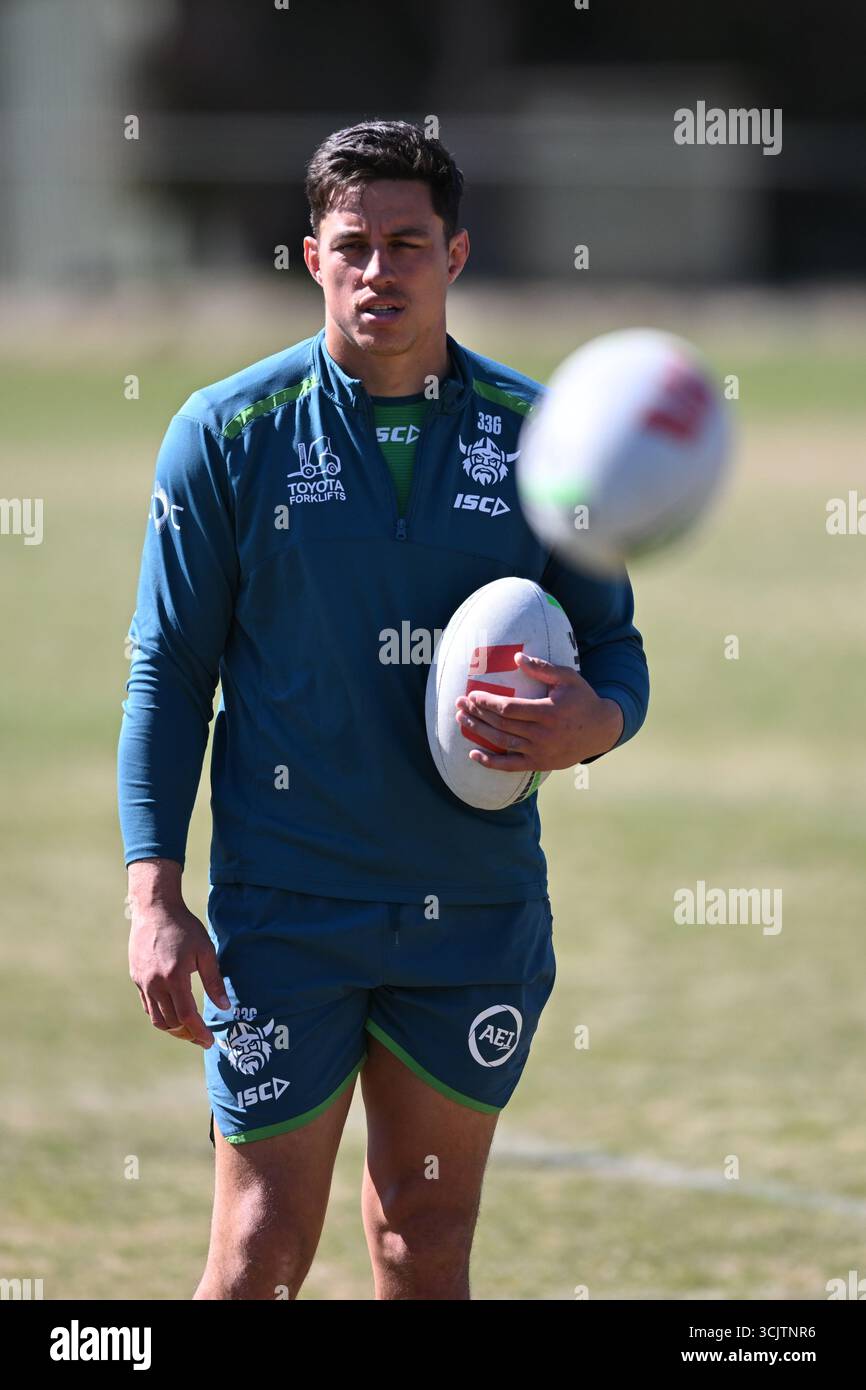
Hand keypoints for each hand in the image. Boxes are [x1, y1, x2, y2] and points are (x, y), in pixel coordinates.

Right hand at [128, 863, 229, 1047]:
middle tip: (201, 1037)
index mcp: (174, 978)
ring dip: (173, 1028)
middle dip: (187, 1034)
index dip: (199, 1033)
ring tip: (188, 1029)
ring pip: (156, 1018)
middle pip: (171, 1022)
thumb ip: (214, 981)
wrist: (154, 909)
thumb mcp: (205, 951)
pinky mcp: (136, 977)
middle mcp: (155, 984)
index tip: (209, 1041)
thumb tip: (225, 1007)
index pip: (187, 1017)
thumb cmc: (184, 928)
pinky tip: (172, 1012)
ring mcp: (142, 982)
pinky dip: (160, 1015)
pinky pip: (147, 1005)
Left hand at [454, 651, 623, 772]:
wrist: (602, 730)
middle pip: (501, 724)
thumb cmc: (582, 699)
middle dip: (477, 713)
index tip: (472, 695)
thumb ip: (543, 668)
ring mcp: (541, 751)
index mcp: (548, 711)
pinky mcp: (540, 764)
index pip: (509, 708)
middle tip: (459, 704)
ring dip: (478, 732)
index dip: (487, 702)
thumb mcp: (568, 678)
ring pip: (502, 743)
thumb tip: (517, 657)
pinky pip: (510, 766)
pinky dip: (490, 763)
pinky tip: (473, 754)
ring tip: (461, 720)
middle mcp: (543, 734)